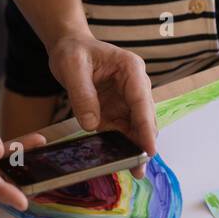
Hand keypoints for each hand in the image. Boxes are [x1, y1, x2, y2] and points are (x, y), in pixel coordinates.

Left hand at [48, 34, 157, 175]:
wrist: (69, 47)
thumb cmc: (73, 51)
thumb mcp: (72, 68)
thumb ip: (82, 95)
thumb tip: (92, 125)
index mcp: (131, 69)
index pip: (142, 102)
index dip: (146, 128)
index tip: (150, 150)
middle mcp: (135, 86)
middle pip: (144, 118)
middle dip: (143, 143)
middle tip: (138, 169)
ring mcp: (126, 100)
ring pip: (135, 128)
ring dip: (133, 148)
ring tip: (131, 170)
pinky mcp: (116, 110)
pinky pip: (121, 130)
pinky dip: (120, 145)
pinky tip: (116, 160)